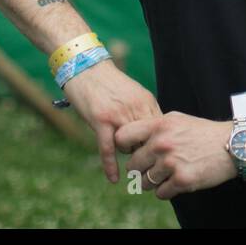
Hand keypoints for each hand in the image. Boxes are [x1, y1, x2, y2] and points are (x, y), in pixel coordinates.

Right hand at [59, 60, 161, 183]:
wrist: (85, 66)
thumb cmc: (108, 83)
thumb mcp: (132, 94)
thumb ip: (143, 112)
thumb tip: (154, 135)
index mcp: (146, 101)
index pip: (160, 131)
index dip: (159, 147)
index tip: (159, 160)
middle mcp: (136, 107)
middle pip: (147, 142)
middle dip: (145, 155)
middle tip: (144, 168)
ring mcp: (119, 114)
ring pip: (128, 146)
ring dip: (125, 153)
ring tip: (121, 156)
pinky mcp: (101, 120)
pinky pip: (108, 148)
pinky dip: (111, 165)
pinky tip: (114, 179)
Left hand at [115, 112, 238, 199]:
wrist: (232, 145)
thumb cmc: (203, 132)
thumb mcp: (177, 119)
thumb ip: (155, 127)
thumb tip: (132, 139)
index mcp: (159, 125)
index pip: (122, 137)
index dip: (124, 147)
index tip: (133, 151)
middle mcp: (162, 143)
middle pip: (132, 165)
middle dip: (141, 169)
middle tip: (153, 168)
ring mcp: (171, 163)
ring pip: (145, 182)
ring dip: (153, 182)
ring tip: (167, 175)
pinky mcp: (182, 180)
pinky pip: (160, 193)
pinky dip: (166, 191)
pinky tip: (176, 182)